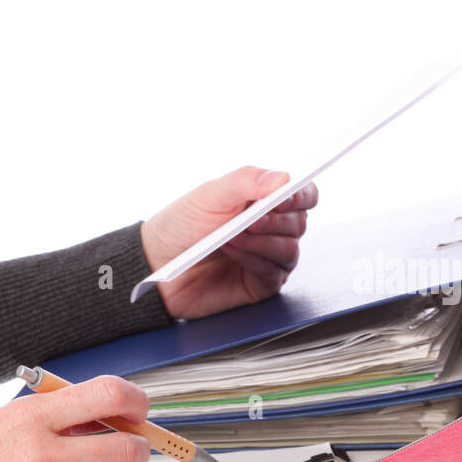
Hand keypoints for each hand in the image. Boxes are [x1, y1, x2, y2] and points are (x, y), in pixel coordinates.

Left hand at [139, 166, 317, 318]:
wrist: (157, 263)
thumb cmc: (182, 225)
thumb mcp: (209, 195)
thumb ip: (244, 181)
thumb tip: (282, 178)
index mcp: (266, 202)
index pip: (304, 195)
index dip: (301, 195)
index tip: (285, 197)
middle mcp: (273, 228)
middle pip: (300, 222)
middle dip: (275, 221)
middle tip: (248, 220)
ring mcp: (270, 257)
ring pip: (290, 248)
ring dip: (261, 241)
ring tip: (230, 237)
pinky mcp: (263, 283)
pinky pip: (275, 271)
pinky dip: (255, 260)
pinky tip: (232, 253)